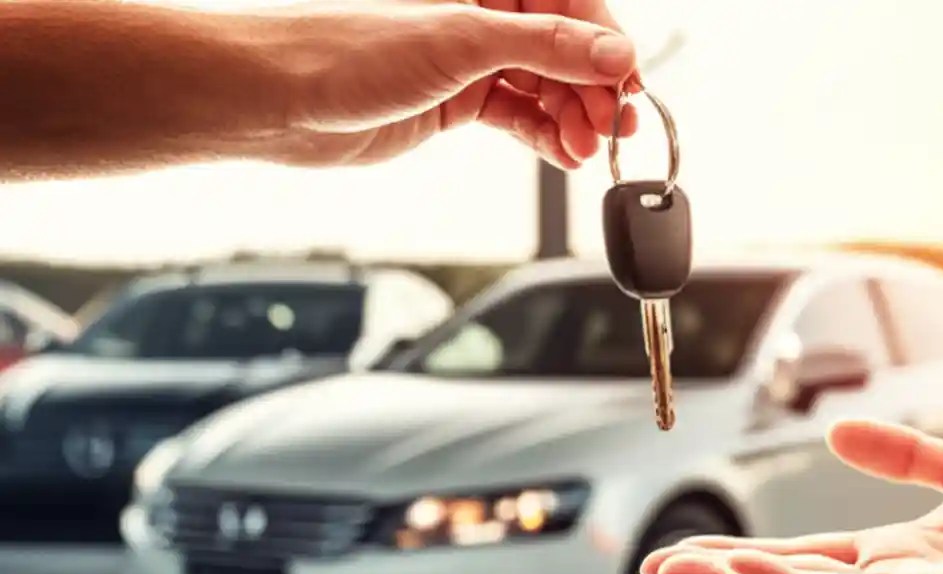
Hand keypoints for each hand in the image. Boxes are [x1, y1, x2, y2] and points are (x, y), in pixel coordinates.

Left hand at [265, 0, 640, 167]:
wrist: (277, 100)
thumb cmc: (346, 50)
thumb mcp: (461, 42)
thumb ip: (545, 47)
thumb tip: (613, 54)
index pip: (569, 4)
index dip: (605, 45)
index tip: (629, 84)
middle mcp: (480, 13)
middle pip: (562, 49)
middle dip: (592, 90)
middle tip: (613, 128)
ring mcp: (467, 58)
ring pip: (543, 85)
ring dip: (572, 119)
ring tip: (587, 150)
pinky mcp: (454, 98)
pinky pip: (517, 114)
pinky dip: (543, 135)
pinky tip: (563, 154)